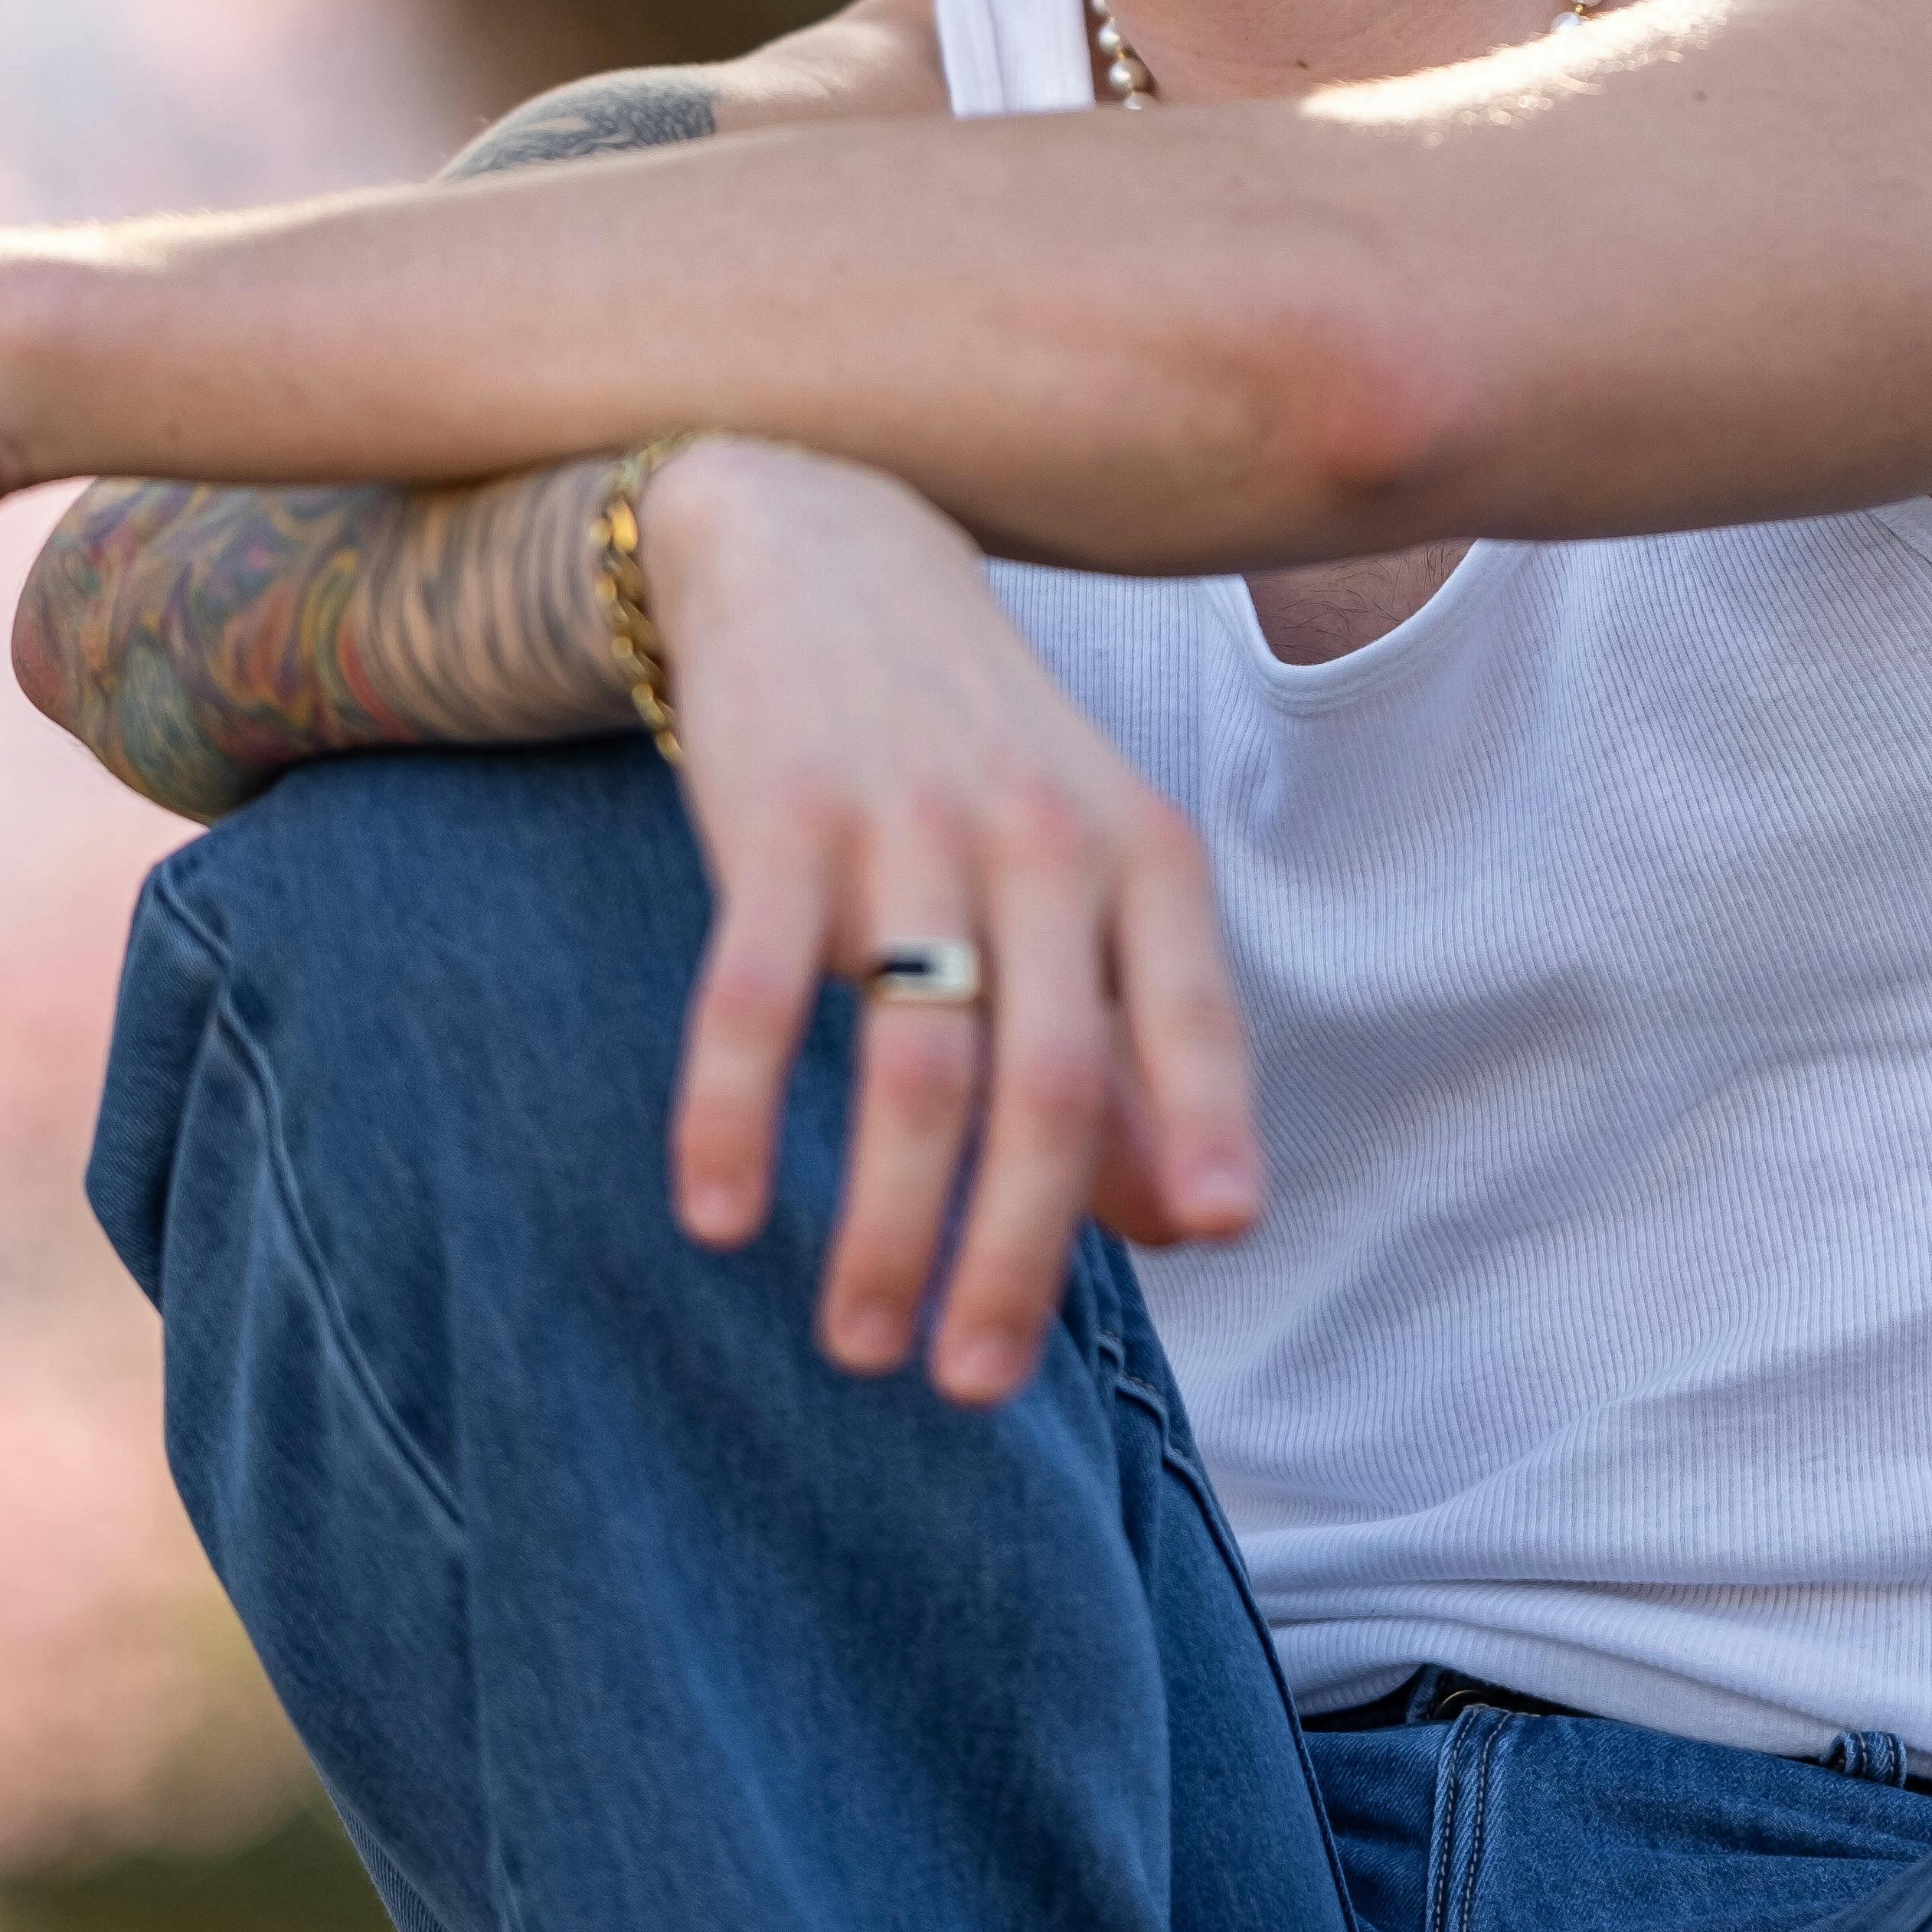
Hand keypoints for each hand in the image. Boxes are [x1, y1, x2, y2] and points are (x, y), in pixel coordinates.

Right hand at [643, 441, 1261, 1404]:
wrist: (818, 546)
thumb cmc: (971, 753)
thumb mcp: (1085, 866)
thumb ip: (1143, 1038)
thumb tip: (1191, 1223)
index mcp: (1137, 849)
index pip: (1190, 1018)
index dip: (1206, 1133)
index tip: (1213, 1253)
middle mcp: (1036, 835)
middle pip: (1052, 1081)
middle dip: (1016, 1253)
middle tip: (974, 1386)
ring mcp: (904, 824)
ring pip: (914, 1062)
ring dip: (885, 1226)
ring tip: (859, 1343)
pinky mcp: (772, 817)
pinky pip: (750, 993)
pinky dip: (731, 1114)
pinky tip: (718, 1216)